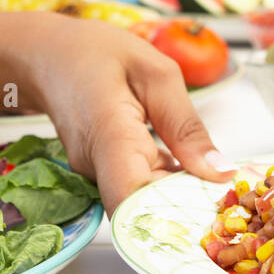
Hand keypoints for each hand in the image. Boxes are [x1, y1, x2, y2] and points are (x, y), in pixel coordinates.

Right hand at [26, 18, 234, 213]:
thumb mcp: (156, 74)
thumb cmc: (95, 53)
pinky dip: (162, 183)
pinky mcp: (98, 174)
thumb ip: (187, 126)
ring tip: (212, 181)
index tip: (210, 211)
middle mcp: (95, 166)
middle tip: (227, 196)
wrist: (46, 54)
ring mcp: (93, 174)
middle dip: (188, 209)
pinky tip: (185, 169)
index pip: (133, 203)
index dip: (172, 220)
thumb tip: (220, 172)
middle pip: (142, 209)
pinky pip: (134, 187)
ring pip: (140, 201)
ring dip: (177, 196)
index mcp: (110, 136)